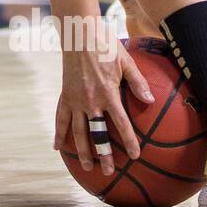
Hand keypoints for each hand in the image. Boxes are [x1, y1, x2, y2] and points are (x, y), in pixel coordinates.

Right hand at [54, 43, 153, 175]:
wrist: (78, 34)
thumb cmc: (105, 44)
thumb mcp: (127, 62)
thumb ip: (138, 83)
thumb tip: (150, 102)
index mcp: (108, 94)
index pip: (121, 124)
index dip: (128, 141)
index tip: (135, 156)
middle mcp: (90, 101)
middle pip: (96, 134)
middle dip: (103, 154)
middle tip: (108, 171)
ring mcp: (75, 99)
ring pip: (77, 131)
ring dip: (81, 150)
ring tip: (86, 166)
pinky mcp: (65, 95)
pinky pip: (61, 117)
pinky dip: (58, 132)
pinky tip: (56, 146)